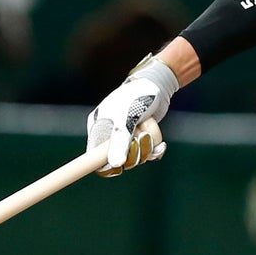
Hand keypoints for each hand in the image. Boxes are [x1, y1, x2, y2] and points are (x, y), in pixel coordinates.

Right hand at [87, 58, 178, 173]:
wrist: (158, 85)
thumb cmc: (136, 96)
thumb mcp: (126, 119)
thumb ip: (120, 142)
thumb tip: (115, 165)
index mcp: (99, 128)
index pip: (94, 157)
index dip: (105, 166)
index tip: (117, 169)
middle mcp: (111, 135)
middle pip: (118, 161)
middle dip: (134, 154)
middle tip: (140, 138)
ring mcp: (127, 137)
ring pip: (136, 158)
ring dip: (147, 149)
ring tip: (149, 132)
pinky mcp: (142, 138)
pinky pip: (147, 154)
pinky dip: (155, 150)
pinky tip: (161, 144)